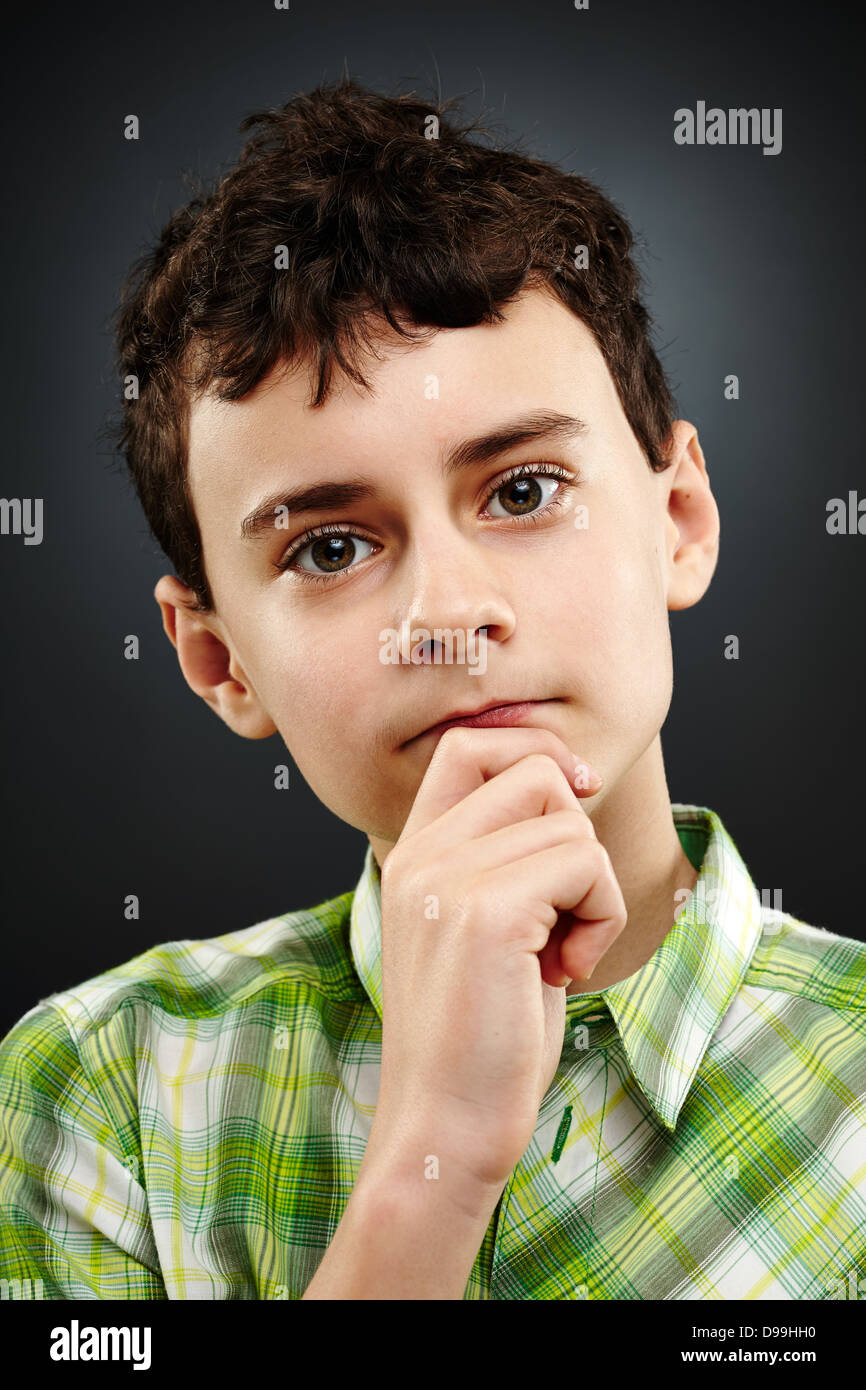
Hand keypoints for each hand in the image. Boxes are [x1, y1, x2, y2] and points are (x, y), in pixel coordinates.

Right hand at [373, 725, 626, 1192]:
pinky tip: (565, 970)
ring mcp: (446, 878)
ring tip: (557, 954)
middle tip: (561, 916)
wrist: (446, 1126)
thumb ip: (506, 856)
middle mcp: (420, 855)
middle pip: (535, 773)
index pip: (470, 747)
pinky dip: (601, 917)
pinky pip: (585, 864)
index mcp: (412, 855)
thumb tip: (573, 784)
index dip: (536, 754)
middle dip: (576, 837)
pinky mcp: (485, 911)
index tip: (576, 800)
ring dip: (593, 892)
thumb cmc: (482, 1038)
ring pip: (571, 824)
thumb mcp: (486, 927)